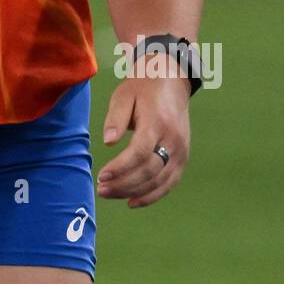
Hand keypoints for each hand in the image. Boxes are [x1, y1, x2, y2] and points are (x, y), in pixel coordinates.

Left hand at [97, 71, 190, 207]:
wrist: (171, 82)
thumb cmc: (142, 88)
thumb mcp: (124, 95)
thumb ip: (116, 118)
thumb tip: (108, 143)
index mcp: (158, 122)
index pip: (140, 152)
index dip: (121, 168)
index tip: (101, 176)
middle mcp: (174, 140)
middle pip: (149, 171)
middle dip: (123, 184)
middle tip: (100, 189)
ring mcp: (182, 151)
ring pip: (159, 181)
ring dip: (133, 192)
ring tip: (109, 194)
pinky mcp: (183, 158)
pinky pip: (169, 183)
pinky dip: (152, 196)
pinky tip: (132, 201)